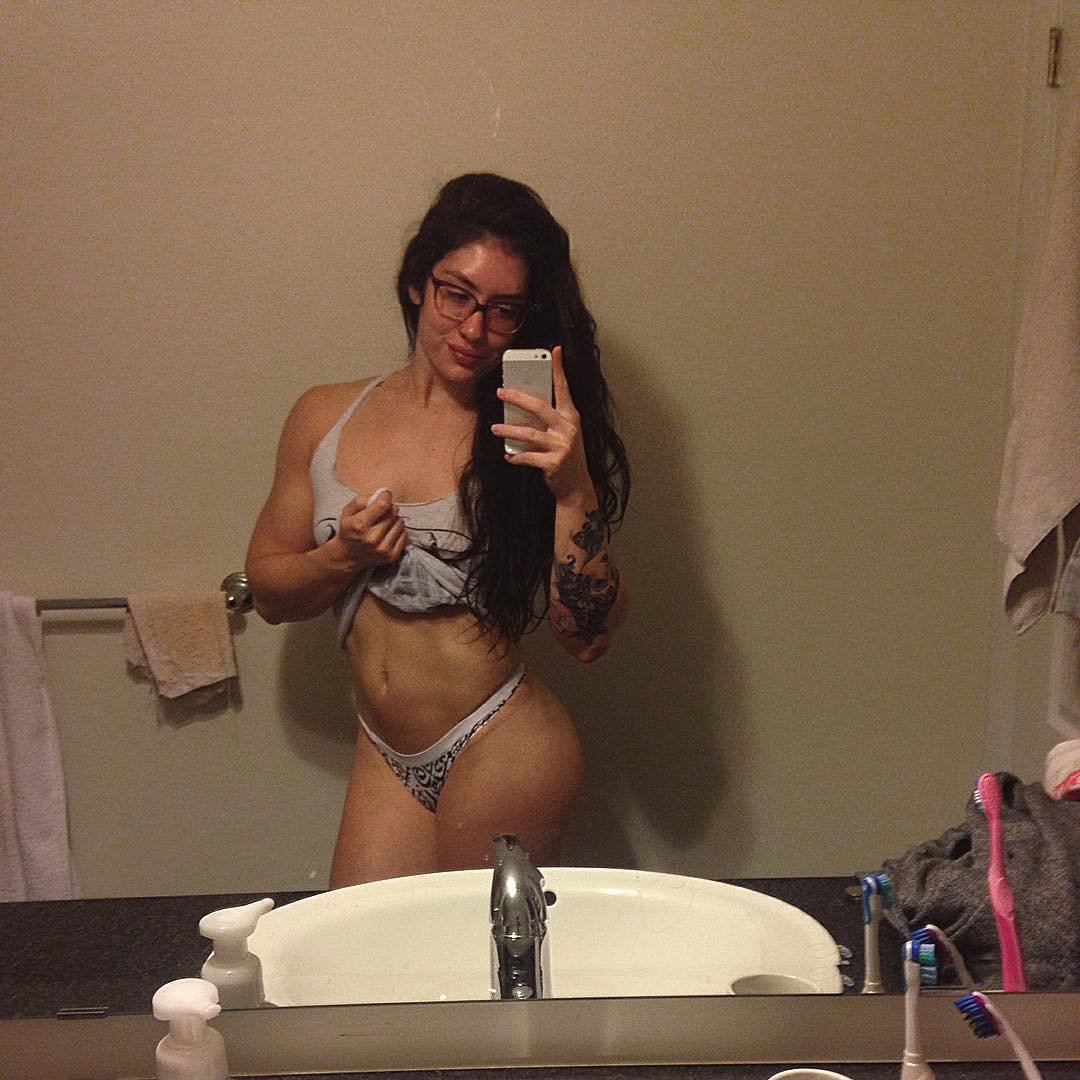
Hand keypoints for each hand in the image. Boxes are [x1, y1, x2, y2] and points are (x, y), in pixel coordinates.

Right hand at [335, 489, 406, 569]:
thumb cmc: (349, 530)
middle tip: (383, 510)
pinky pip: (404, 535)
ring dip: (394, 519)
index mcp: (360, 525)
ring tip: (385, 522)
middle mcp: (372, 538)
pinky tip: (389, 531)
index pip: (383, 504)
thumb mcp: (347, 512)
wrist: (348, 556)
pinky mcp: (391, 556)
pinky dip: (398, 530)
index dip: (386, 496)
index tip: (385, 495)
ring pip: (400, 523)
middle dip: (389, 508)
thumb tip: (380, 494)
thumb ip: (361, 500)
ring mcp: (383, 549)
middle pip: (392, 513)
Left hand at [492, 346, 591, 499]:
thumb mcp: (563, 433)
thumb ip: (550, 418)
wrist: (576, 486)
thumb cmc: (565, 455)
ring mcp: (561, 446)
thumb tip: (524, 402)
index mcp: (571, 417)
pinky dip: (515, 456)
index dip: (559, 369)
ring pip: (529, 434)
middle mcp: (568, 429)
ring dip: (509, 430)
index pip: (564, 389)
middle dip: (518, 398)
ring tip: (495, 428)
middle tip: (500, 392)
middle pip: (540, 407)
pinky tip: (508, 456)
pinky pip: (527, 457)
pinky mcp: (553, 463)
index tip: (554, 351)